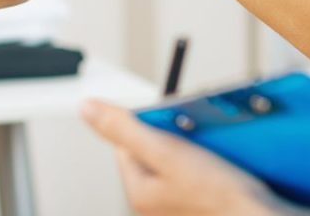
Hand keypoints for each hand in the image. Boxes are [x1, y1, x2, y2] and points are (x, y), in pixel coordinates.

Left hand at [81, 100, 307, 215]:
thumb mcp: (164, 151)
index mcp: (138, 191)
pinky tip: (222, 160)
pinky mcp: (202, 200)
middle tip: (191, 132)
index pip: (127, 140)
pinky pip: (199, 166)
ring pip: (179, 154)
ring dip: (193, 141)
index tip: (167, 121)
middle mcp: (156, 200)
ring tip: (209, 146)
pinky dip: (208, 155)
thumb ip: (124, 128)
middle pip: (154, 145)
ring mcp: (179, 202)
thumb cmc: (216, 194)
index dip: (147, 123)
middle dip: (173, 131)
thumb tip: (86, 108)